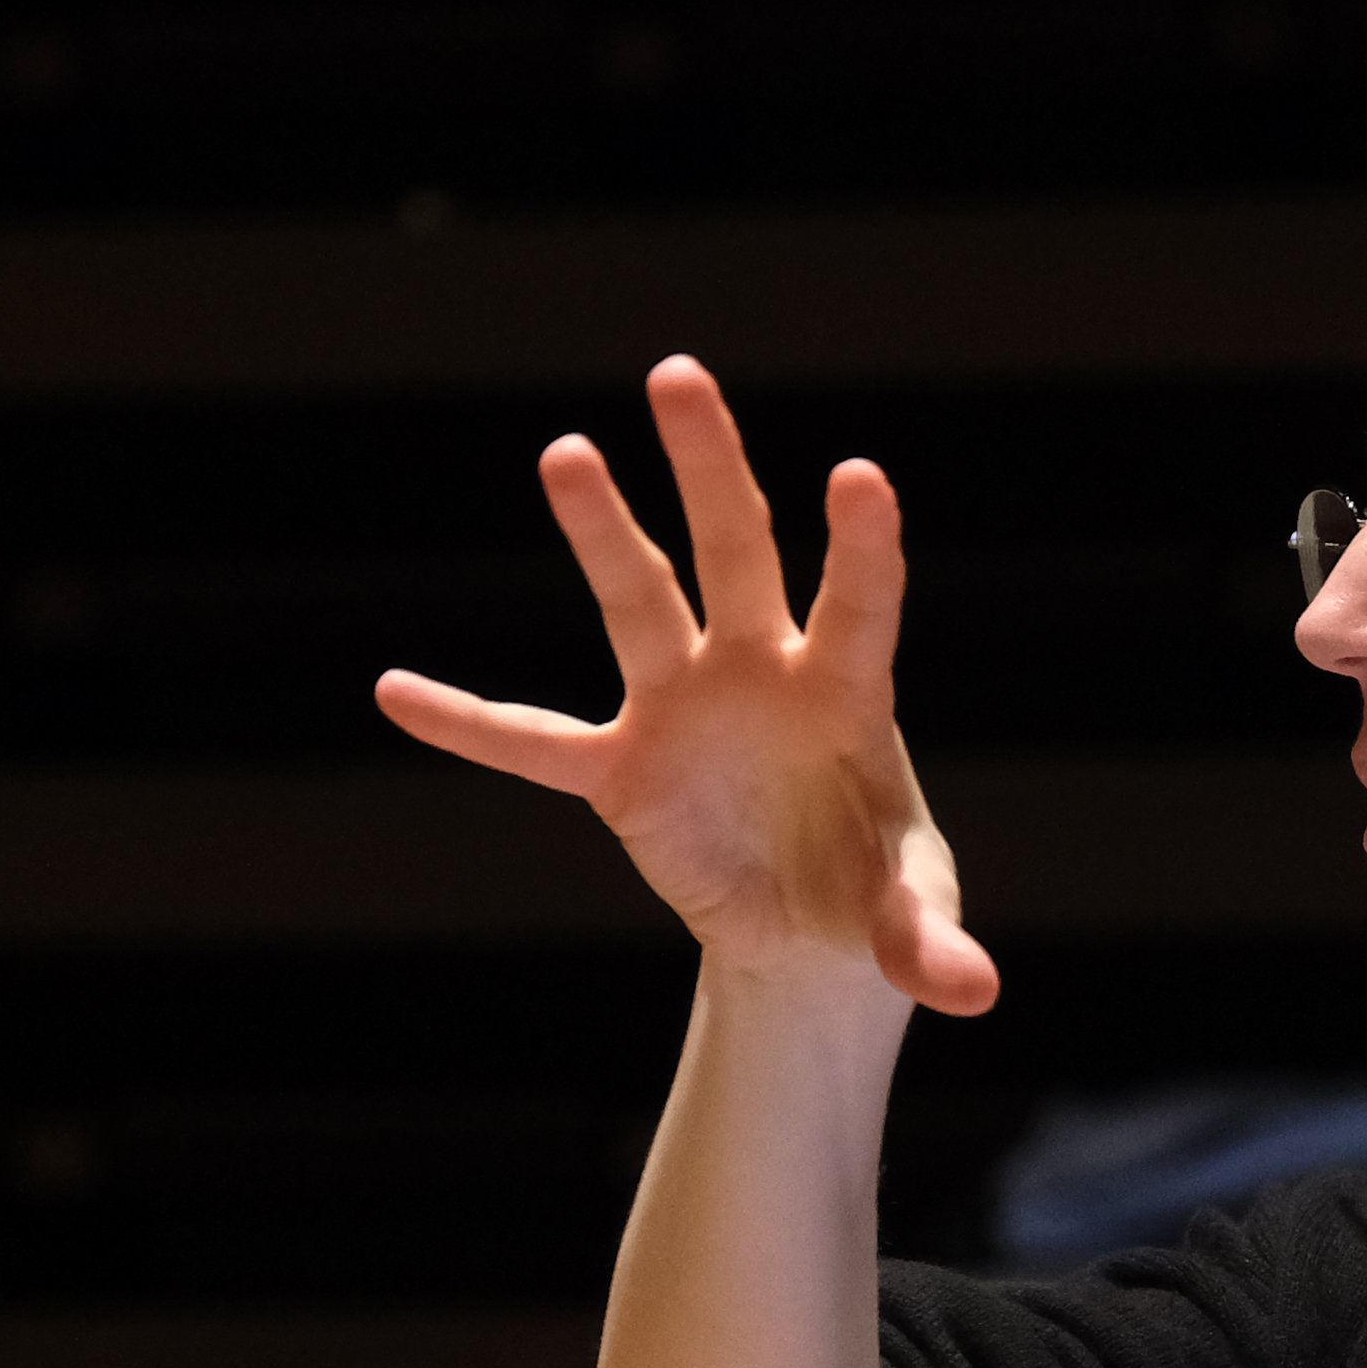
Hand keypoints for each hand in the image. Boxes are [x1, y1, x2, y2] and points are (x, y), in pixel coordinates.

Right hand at [374, 353, 997, 1017]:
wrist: (814, 933)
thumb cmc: (878, 898)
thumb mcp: (911, 926)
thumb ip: (931, 944)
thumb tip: (970, 992)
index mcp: (845, 694)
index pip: (858, 604)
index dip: (861, 546)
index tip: (858, 475)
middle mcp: (760, 673)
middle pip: (735, 552)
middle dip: (711, 469)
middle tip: (678, 375)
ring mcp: (682, 711)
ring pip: (636, 604)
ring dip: (602, 532)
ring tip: (567, 452)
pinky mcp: (623, 772)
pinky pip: (532, 745)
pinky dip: (467, 726)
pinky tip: (395, 692)